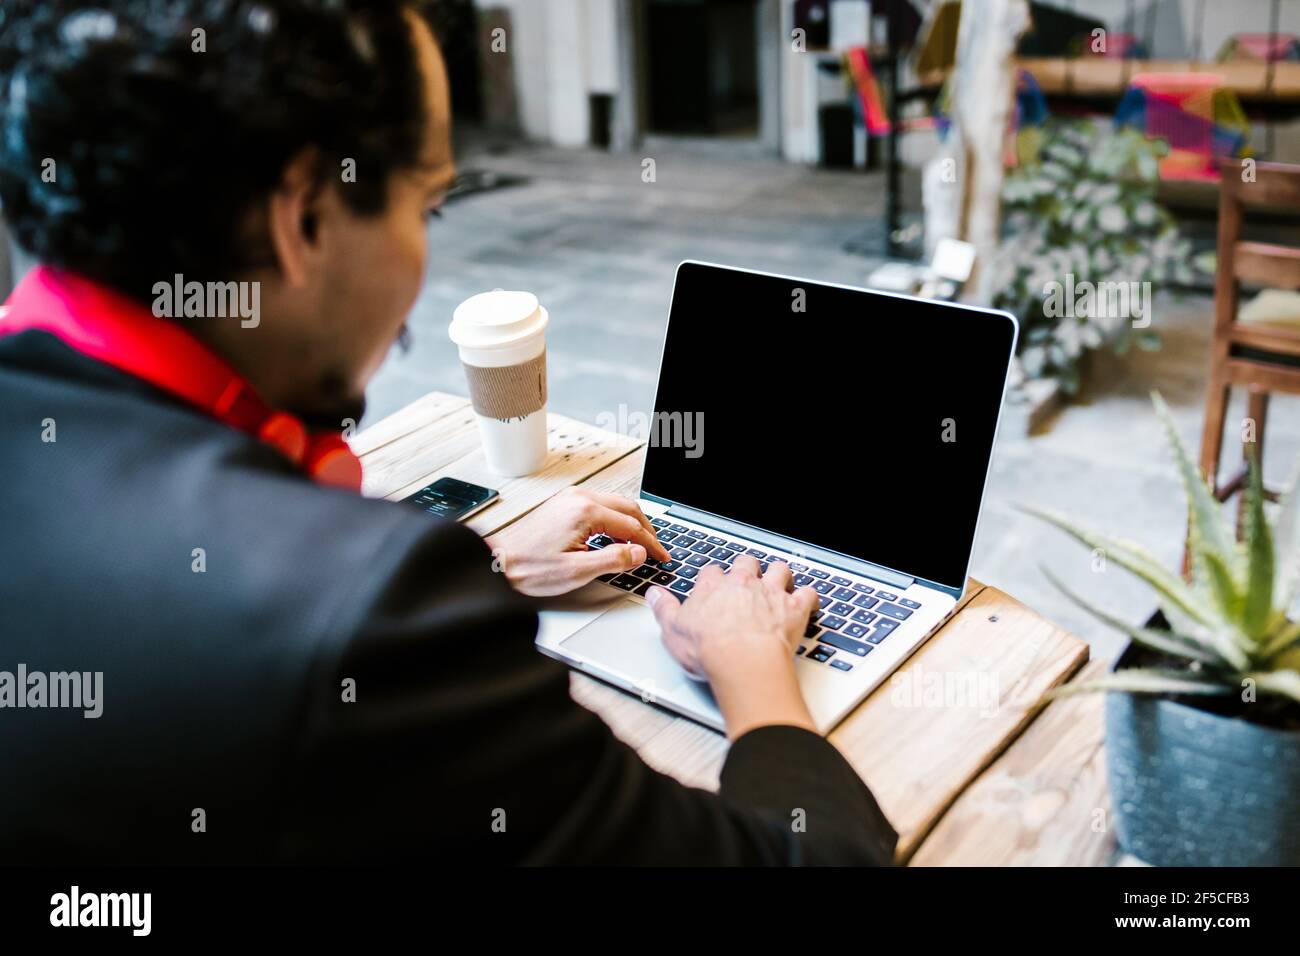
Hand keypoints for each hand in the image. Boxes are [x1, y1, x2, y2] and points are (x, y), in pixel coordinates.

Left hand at [483, 487, 670, 596]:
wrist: (499, 564)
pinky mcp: (564, 505)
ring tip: (640, 545)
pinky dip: (615, 520)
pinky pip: (600, 506)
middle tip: (656, 550)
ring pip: (615, 504)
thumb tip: (639, 553)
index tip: (661, 557)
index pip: (631, 526)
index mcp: (585, 511)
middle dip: (646, 530)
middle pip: (628, 508)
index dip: (650, 544)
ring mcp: (570, 499)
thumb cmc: (530, 568)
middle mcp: (579, 498)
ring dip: (631, 523)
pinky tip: (616, 537)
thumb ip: (613, 560)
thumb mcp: (577, 571)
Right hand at [645, 557, 820, 738]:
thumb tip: (654, 594)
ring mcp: (770, 593)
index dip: (713, 578)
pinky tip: (807, 603)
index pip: (711, 572)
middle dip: (747, 568)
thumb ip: (664, 609)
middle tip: (747, 579)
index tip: (713, 585)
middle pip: (746, 562)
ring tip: (778, 582)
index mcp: (713, 588)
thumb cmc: (709, 650)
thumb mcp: (673, 631)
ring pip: (779, 570)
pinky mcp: (794, 609)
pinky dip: (809, 598)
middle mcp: (743, 584)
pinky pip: (808, 594)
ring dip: (780, 575)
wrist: (743, 661)